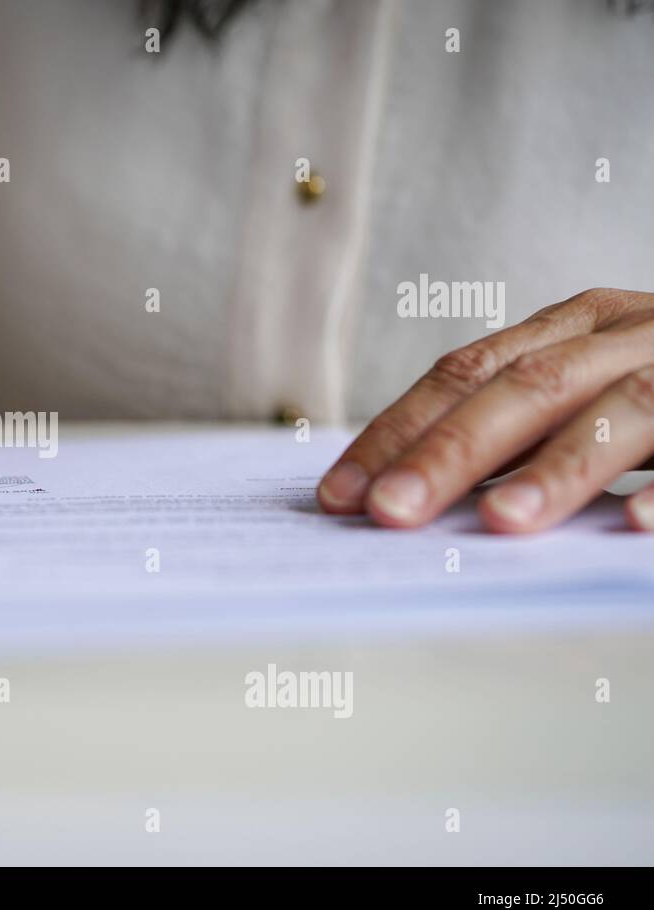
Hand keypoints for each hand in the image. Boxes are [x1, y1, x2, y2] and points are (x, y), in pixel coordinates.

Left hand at [318, 288, 653, 532]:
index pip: (463, 375)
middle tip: (391, 514)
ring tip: (499, 525)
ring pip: (622, 412)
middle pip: (527, 389)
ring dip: (559, 471)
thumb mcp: (586, 380)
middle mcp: (630, 335)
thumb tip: (404, 488)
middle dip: (451, 453)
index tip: (340, 494)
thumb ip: (514, 420)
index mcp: (574, 327)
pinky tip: (638, 527)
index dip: (397, 432)